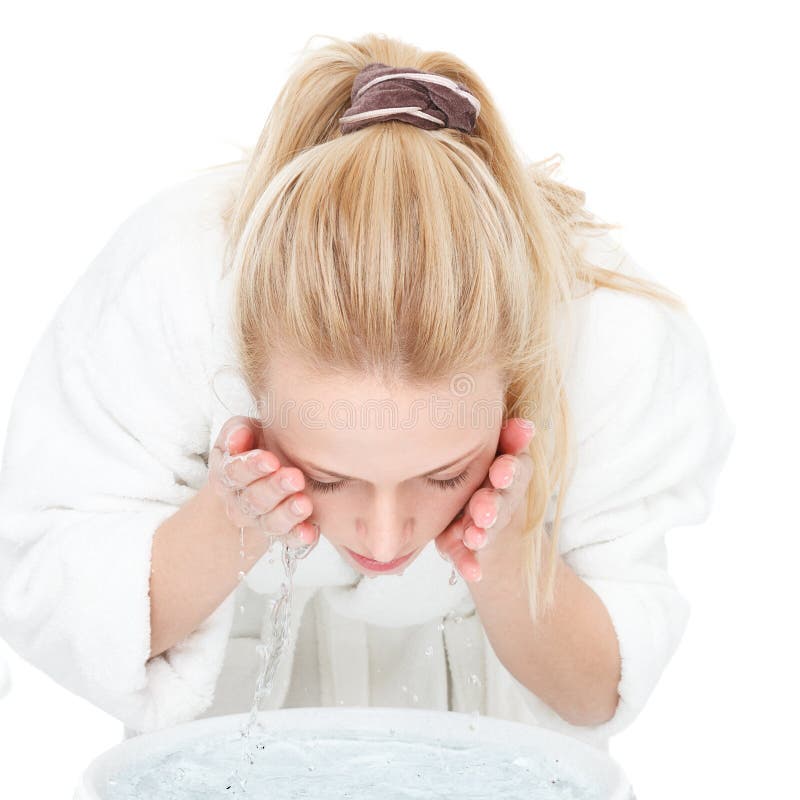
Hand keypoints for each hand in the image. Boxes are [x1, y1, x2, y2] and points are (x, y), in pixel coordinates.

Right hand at [207, 415, 319, 550]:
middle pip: (253, 500)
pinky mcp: (281, 532)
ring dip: (287, 513)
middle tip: (295, 477)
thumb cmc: (254, 447)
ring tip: (304, 503)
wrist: (260, 479)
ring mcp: (260, 520)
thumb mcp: (244, 433)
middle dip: (274, 489)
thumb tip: (238, 437)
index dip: (251, 467)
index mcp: (227, 476)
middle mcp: (240, 502)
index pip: (233, 473)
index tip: (271, 460)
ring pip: (270, 522)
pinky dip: (298, 537)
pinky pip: (288, 539)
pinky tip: (310, 532)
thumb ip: (239, 431)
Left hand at [434, 417, 535, 582]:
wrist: (477, 530)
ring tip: (474, 537)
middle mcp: (501, 498)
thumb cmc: (472, 475)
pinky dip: (470, 564)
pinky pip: (472, 558)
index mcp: (503, 470)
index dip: (511, 469)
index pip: (514, 466)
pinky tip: (471, 571)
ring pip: (489, 528)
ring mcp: (490, 526)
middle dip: (495, 503)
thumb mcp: (481, 455)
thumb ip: (503, 441)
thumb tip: (524, 423)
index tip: (503, 471)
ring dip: (484, 533)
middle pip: (503, 499)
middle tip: (483, 509)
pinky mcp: (475, 551)